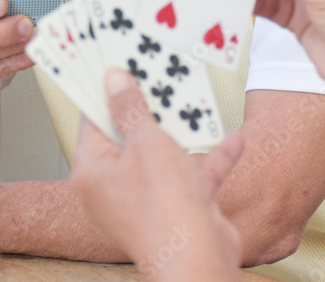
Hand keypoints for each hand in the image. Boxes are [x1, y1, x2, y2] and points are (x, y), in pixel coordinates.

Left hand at [73, 69, 243, 281]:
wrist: (199, 260)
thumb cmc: (165, 211)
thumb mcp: (147, 143)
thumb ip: (132, 109)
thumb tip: (114, 81)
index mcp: (92, 171)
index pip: (94, 120)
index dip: (106, 89)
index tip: (115, 63)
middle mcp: (115, 186)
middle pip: (130, 134)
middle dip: (149, 104)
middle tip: (155, 72)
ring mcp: (147, 198)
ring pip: (163, 152)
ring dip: (183, 128)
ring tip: (193, 98)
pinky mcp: (177, 208)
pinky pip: (192, 174)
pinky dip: (210, 157)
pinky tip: (232, 138)